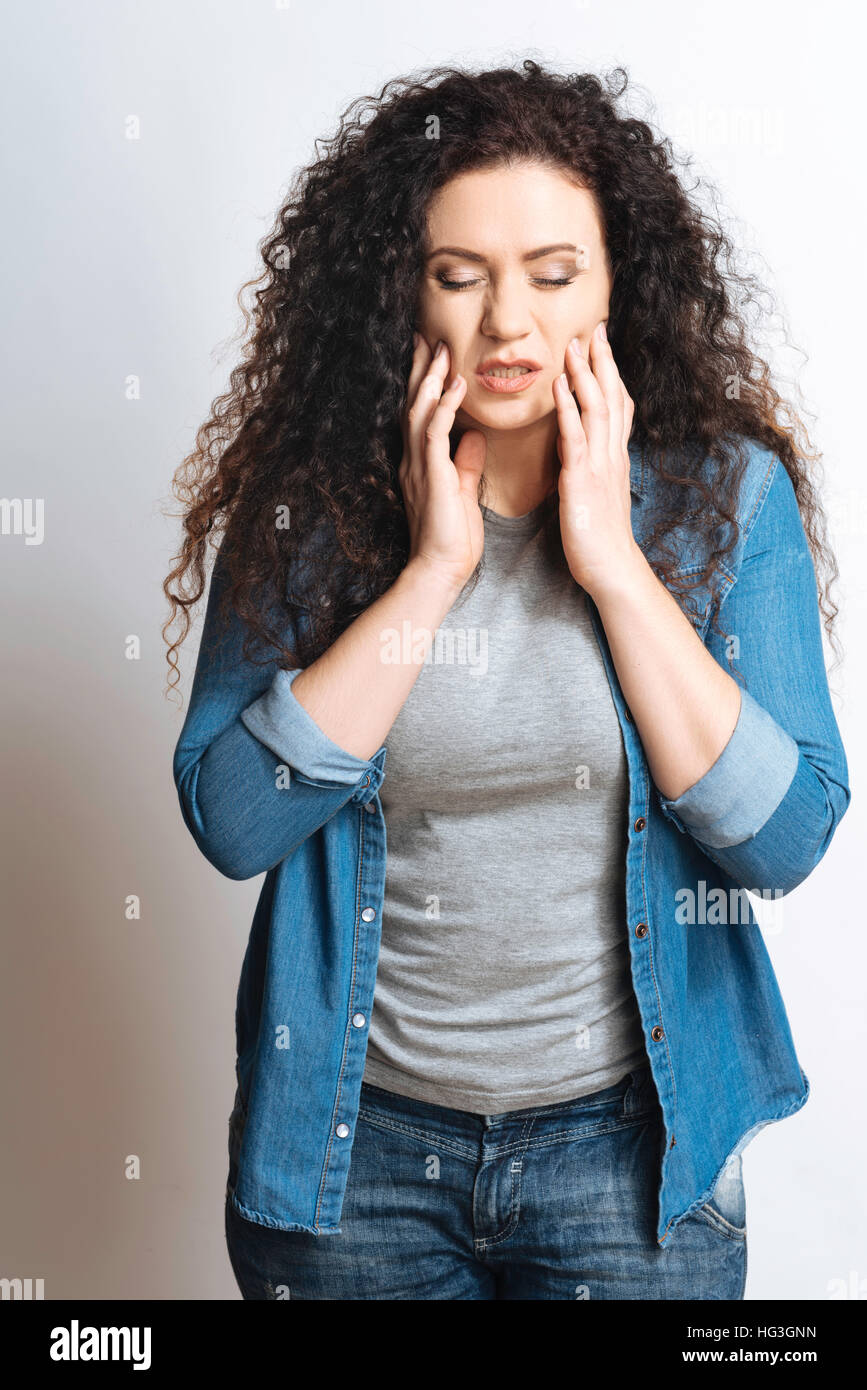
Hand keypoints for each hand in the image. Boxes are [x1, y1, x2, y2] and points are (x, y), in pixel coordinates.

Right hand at [399, 335, 486, 592]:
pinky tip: (455, 384)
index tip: (436, 354)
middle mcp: (415, 460)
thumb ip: (466, 463)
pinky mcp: (430, 476)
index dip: (428, 384)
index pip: (423, 414)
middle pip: (414, 404)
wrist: (440, 571)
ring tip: (442, 349)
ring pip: (420, 411)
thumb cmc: (453, 540)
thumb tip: (475, 437)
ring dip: (431, 379)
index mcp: (423, 464)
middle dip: (421, 369)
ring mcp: (419, 467)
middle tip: (427, 336)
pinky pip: (434, 432)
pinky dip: (444, 405)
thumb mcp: (463, 493)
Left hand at [553, 322, 641, 599]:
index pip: (617, 405)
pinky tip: (558, 386)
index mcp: (613, 458)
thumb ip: (593, 469)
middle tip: (593, 328)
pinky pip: (575, 437)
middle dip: (602, 361)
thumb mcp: (599, 495)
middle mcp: (611, 455)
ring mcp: (599, 465)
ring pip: (596, 408)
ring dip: (585, 374)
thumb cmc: (600, 538)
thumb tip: (583, 453)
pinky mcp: (582, 480)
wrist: (612, 569)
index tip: (602, 345)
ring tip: (573, 345)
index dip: (611, 373)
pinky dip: (567, 408)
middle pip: (612, 396)